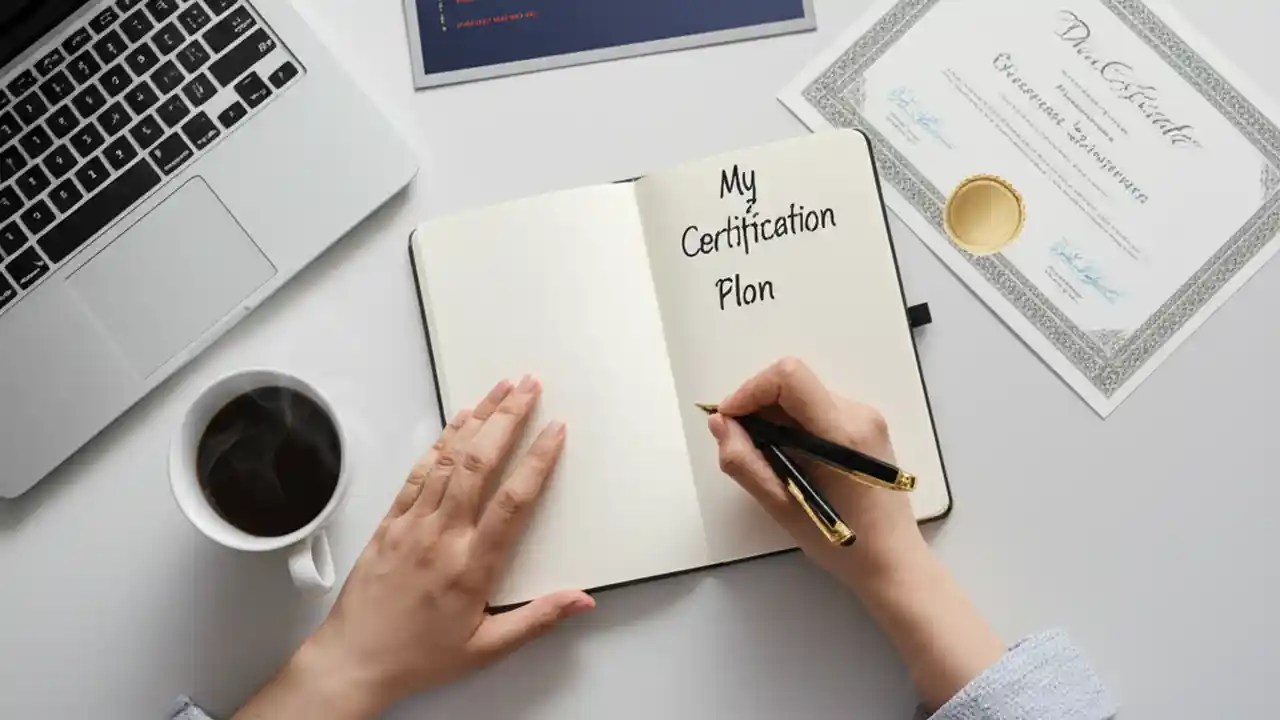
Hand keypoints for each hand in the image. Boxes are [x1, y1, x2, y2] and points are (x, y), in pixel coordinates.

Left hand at [234, 376, 593, 719]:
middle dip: (508, 418)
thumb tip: (583, 600)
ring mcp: (413, 524)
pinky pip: (419, 472)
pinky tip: (458, 421)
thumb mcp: (487, 648)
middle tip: (530, 386)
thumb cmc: (420, 656)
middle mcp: (443, 536)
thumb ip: (538, 619)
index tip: (556, 429)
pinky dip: (441, 442)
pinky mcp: (390, 521)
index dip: (537, 460)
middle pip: (480, 463)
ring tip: (501, 388)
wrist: (354, 659)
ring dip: (478, 418)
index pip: (513, 501)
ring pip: (450, 458)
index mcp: (472, 566)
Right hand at [707, 357, 924, 594]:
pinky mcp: (866, 427)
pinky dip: (792, 425)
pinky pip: (817, 410)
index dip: (750, 390)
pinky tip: (791, 459)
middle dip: (757, 406)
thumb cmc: (842, 542)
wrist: (893, 560)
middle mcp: (858, 413)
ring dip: (774, 418)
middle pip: (793, 385)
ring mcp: (866, 418)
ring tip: (768, 459)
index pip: (789, 376)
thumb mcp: (782, 507)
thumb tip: (720, 423)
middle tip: (742, 445)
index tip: (730, 420)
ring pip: (803, 397)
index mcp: (841, 432)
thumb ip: (744, 462)